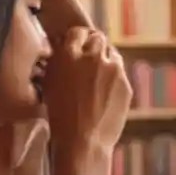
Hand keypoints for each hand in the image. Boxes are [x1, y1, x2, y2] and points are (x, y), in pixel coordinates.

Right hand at [43, 27, 132, 174]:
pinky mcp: (125, 83)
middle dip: (94, 46)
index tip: (79, 45)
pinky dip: (114, 78)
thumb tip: (65, 51)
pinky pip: (120, 73)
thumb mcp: (50, 84)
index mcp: (68, 54)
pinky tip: (105, 93)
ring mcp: (111, 69)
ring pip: (112, 54)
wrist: (82, 141)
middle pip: (98, 39)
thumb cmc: (60, 117)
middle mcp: (91, 57)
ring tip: (99, 78)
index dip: (79, 39)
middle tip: (91, 59)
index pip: (78, 32)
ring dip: (106, 60)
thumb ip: (59, 62)